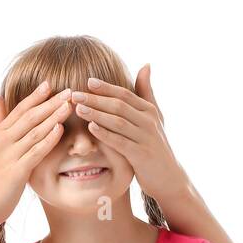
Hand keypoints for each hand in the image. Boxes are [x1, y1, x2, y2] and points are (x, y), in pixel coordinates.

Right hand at [0, 83, 72, 227]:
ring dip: (53, 117)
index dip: (35, 96)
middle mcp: (4, 141)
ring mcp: (10, 155)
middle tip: (69, 90)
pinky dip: (48, 139)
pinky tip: (60, 129)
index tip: (50, 83)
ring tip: (69, 105)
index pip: (20, 110)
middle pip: (30, 116)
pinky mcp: (17, 171)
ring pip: (35, 131)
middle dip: (50, 102)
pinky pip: (36, 151)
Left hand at [70, 64, 188, 207]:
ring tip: (79, 108)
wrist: (168, 177)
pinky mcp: (141, 155)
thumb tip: (145, 65)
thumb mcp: (155, 118)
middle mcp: (148, 121)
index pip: (124, 94)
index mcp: (149, 110)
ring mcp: (145, 138)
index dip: (106, 88)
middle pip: (118, 105)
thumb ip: (147, 93)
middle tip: (74, 94)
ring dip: (97, 114)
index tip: (87, 82)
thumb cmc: (155, 147)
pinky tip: (91, 128)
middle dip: (95, 99)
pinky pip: (120, 142)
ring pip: (118, 121)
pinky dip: (105, 134)